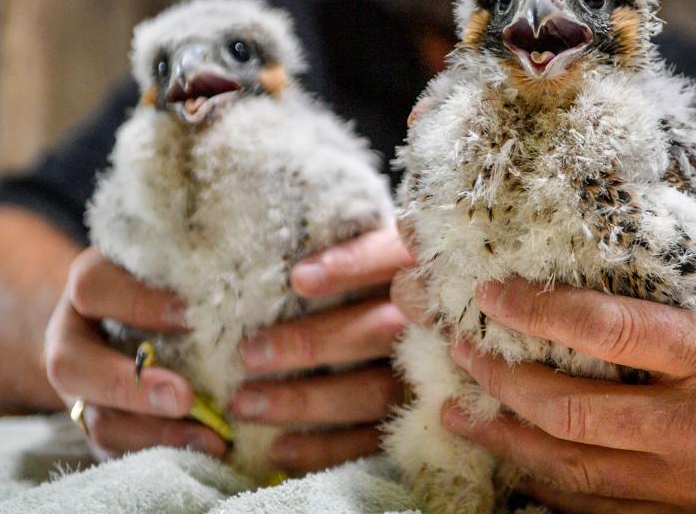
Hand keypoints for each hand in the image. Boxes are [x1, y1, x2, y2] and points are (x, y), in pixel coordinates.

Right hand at [44, 247, 225, 459]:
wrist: (143, 318)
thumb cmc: (174, 281)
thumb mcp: (175, 265)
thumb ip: (194, 266)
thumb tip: (246, 273)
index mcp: (91, 286)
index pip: (93, 288)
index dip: (138, 304)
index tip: (190, 315)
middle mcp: (73, 338)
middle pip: (72, 366)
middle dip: (132, 387)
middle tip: (186, 398)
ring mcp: (82, 390)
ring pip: (99, 420)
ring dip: (156, 434)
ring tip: (211, 439)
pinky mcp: (104, 426)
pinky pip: (120, 452)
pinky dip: (164, 453)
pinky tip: (207, 451)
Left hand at [230, 227, 412, 471]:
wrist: (449, 330)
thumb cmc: (390, 279)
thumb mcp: (383, 252)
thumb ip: (351, 247)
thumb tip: (282, 260)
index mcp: (425, 267)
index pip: (391, 260)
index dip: (351, 267)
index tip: (298, 279)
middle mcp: (436, 322)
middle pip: (378, 332)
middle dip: (311, 344)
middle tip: (249, 354)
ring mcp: (431, 375)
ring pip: (373, 390)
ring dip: (306, 400)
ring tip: (246, 403)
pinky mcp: (419, 419)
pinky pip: (375, 439)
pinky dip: (327, 448)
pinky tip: (279, 449)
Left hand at [442, 193, 695, 512]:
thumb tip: (682, 178)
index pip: (613, 333)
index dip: (540, 313)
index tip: (493, 294)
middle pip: (574, 414)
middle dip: (504, 382)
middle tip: (461, 350)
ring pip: (576, 474)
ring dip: (509, 444)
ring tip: (462, 416)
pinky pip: (605, 512)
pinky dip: (554, 489)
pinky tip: (521, 468)